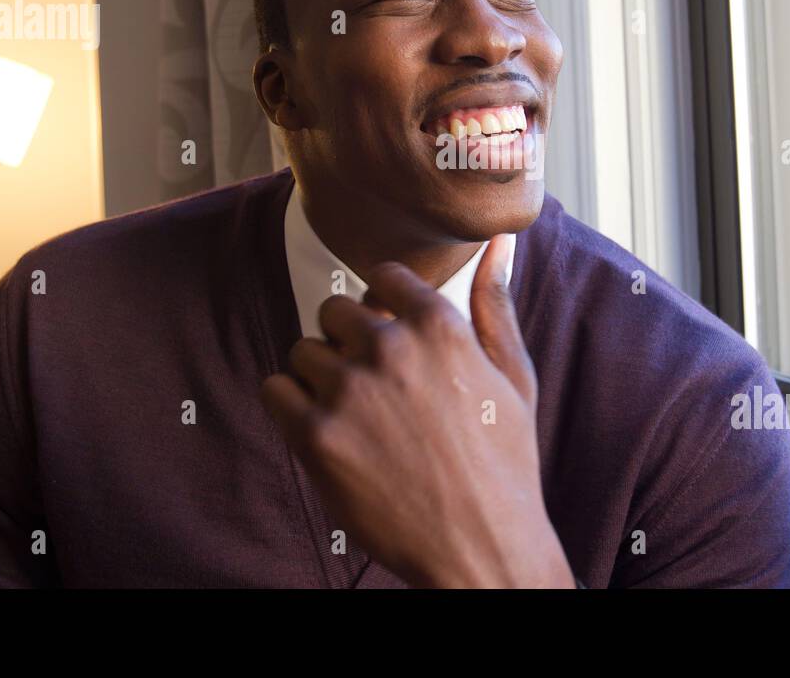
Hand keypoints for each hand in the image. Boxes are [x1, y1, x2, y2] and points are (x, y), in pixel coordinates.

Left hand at [261, 234, 574, 587]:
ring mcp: (348, 391)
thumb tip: (500, 243)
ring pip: (303, 350)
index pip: (383, 276)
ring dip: (318, 376)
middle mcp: (390, 347)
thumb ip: (496, 303)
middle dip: (348, 341)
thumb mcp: (515, 376)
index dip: (383, 306)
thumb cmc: (503, 461)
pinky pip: (275, 389)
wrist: (481, 546)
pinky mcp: (315, 436)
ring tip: (352, 416)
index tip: (389, 336)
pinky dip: (289, 406)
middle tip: (372, 387)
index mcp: (439, 325)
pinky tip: (322, 430)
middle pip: (335, 311)